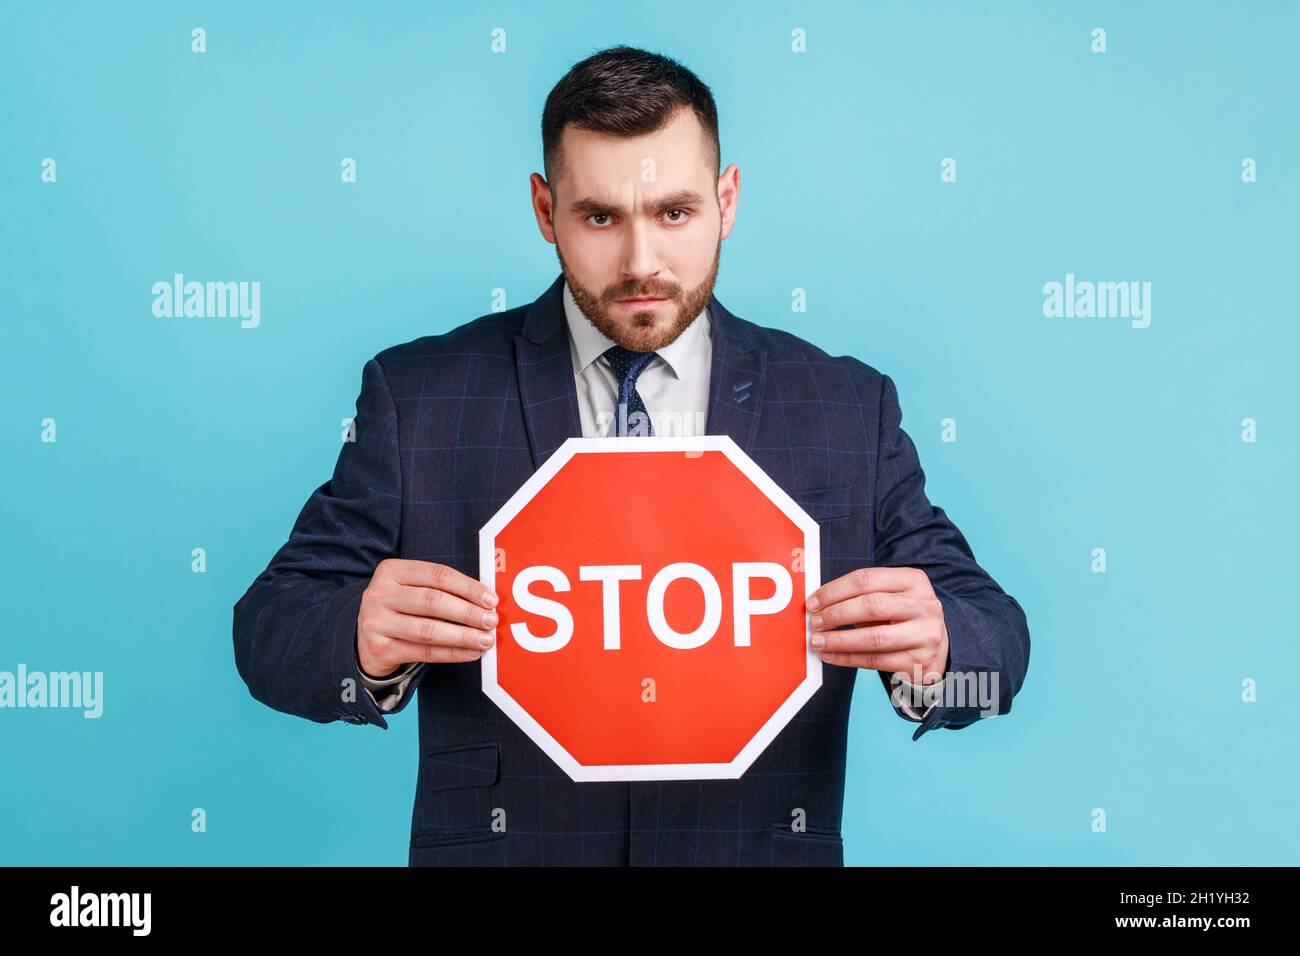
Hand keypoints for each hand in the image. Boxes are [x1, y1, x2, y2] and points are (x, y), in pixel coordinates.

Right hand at [356, 559, 498, 677]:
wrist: (365, 639)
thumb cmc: (402, 608)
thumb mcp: (413, 589)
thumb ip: (443, 589)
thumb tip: (486, 601)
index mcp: (392, 570)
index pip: (438, 575)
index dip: (468, 587)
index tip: (491, 600)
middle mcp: (379, 594)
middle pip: (433, 601)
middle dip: (468, 612)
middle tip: (491, 621)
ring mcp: (376, 622)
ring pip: (428, 630)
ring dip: (463, 636)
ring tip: (485, 639)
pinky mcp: (380, 649)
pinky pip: (424, 653)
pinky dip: (452, 654)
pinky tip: (471, 652)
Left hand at [805, 567, 948, 684]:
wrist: (940, 646)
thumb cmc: (904, 617)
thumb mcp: (892, 597)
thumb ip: (862, 595)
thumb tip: (819, 604)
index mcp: (913, 580)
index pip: (866, 579)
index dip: (834, 591)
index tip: (813, 602)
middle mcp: (923, 605)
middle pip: (871, 606)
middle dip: (836, 614)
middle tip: (815, 622)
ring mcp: (925, 634)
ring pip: (874, 637)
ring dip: (839, 640)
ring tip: (818, 641)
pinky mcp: (919, 662)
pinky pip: (876, 661)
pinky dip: (848, 658)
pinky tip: (831, 656)